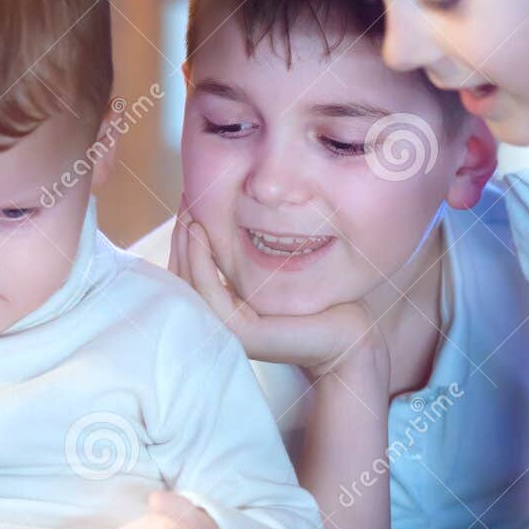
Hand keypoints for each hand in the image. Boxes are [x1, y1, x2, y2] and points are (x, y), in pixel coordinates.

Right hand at [170, 205, 385, 380]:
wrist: (348, 331)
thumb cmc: (317, 298)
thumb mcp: (271, 269)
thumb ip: (247, 253)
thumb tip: (228, 211)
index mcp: (225, 309)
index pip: (190, 272)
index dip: (183, 237)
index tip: (187, 200)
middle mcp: (220, 322)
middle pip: (182, 275)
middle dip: (180, 234)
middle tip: (184, 197)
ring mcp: (227, 330)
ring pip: (189, 282)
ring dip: (184, 243)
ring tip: (188, 210)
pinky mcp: (241, 331)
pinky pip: (208, 290)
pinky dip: (199, 259)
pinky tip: (200, 230)